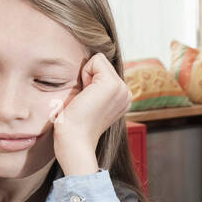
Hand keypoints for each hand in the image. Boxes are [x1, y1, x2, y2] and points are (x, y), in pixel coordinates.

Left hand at [52, 53, 130, 176]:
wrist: (74, 142)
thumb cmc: (74, 126)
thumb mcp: (90, 104)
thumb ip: (96, 89)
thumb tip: (88, 71)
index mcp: (122, 99)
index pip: (104, 71)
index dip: (89, 81)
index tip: (87, 103)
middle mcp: (126, 93)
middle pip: (102, 64)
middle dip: (88, 77)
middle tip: (85, 102)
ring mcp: (122, 89)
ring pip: (99, 61)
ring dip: (86, 77)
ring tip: (85, 100)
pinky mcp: (112, 84)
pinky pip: (96, 60)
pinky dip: (85, 73)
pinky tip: (85, 95)